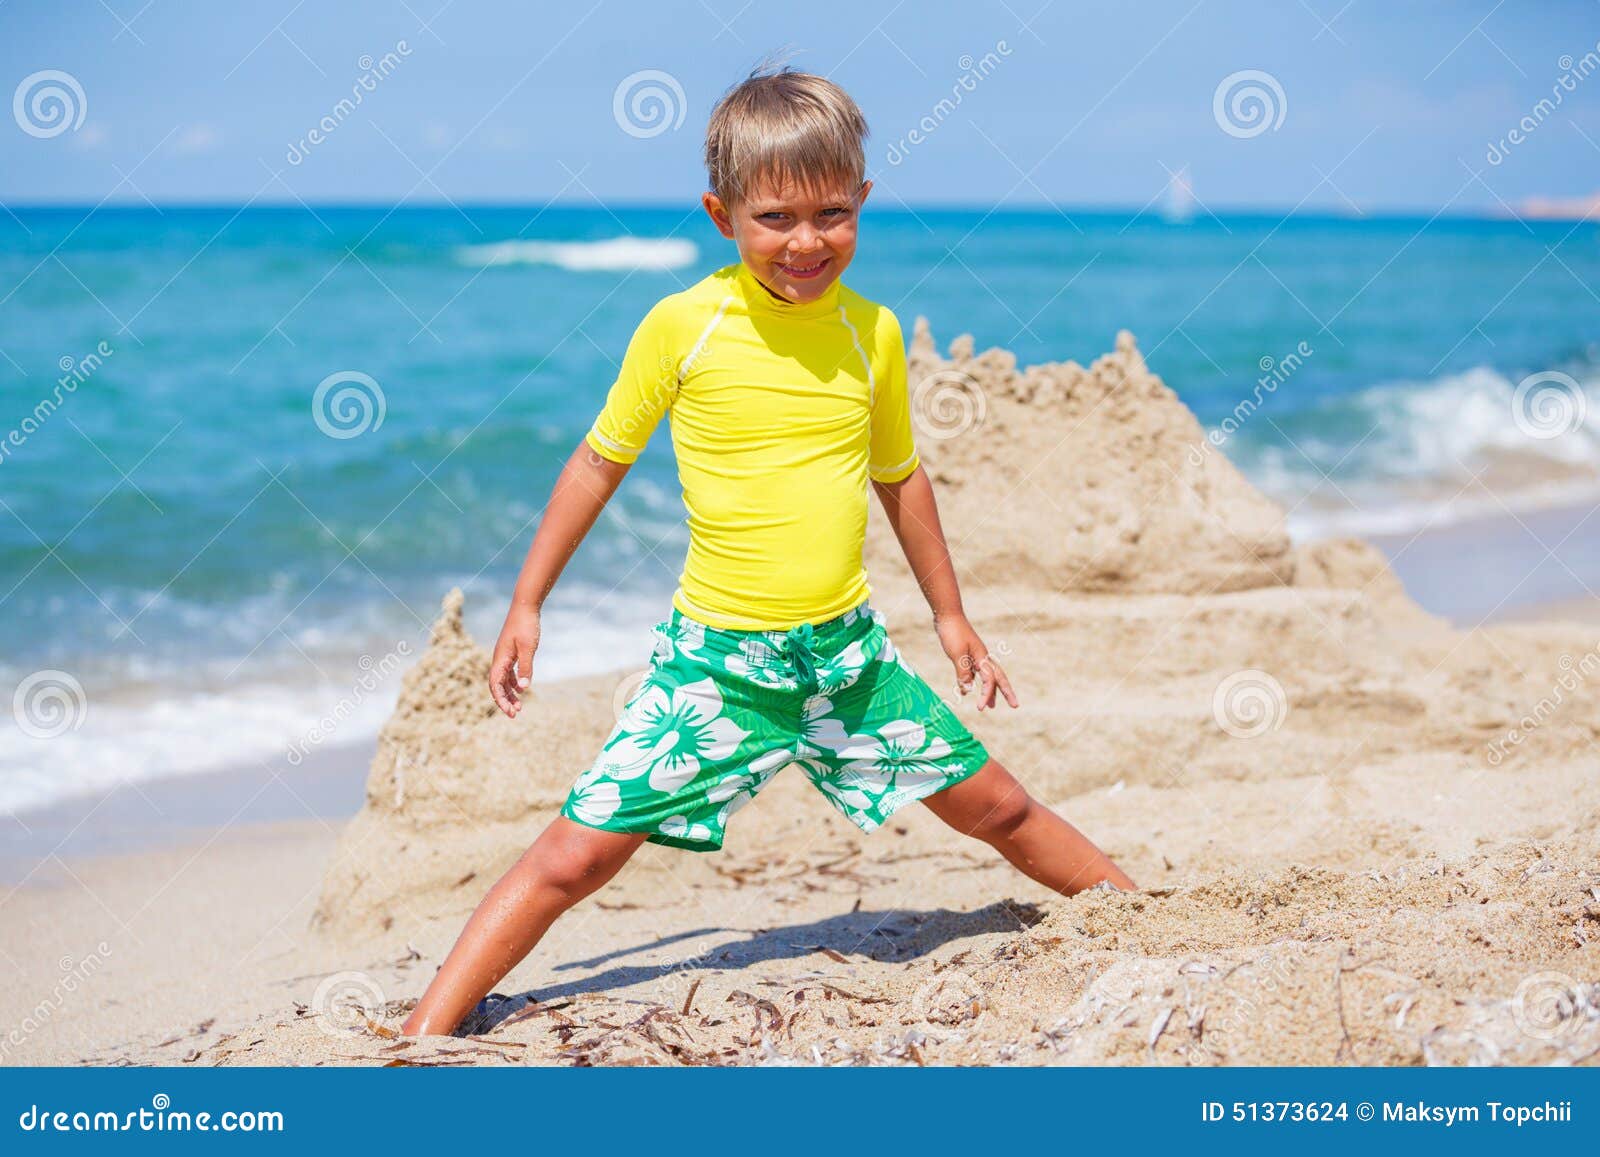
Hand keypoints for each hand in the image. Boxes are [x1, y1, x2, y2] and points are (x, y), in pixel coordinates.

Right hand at [488, 603, 541, 717]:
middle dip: (504, 701)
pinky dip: (514, 682)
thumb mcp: (528, 648)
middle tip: (515, 715)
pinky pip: (509, 672)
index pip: (495, 686)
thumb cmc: (526, 626)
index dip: (501, 700)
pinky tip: (522, 689)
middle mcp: (498, 659)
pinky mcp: (510, 652)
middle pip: (497, 686)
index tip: (510, 712)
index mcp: (499, 659)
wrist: (525, 607)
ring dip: (509, 694)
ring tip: (519, 707)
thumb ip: (526, 667)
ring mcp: (504, 656)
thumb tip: (523, 689)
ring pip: (503, 681)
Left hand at [934, 612, 1017, 711]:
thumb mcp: (957, 654)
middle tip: (1016, 706)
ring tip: (993, 706)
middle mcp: (983, 658)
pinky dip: (974, 682)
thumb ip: (963, 672)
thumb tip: (967, 691)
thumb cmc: (953, 632)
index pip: (989, 681)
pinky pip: (974, 673)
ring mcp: (976, 656)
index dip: (986, 695)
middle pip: (999, 678)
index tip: (980, 708)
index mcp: (983, 657)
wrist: (948, 615)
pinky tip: (968, 689)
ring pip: (988, 677)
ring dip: (991, 691)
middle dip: (1007, 693)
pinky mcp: (967, 655)